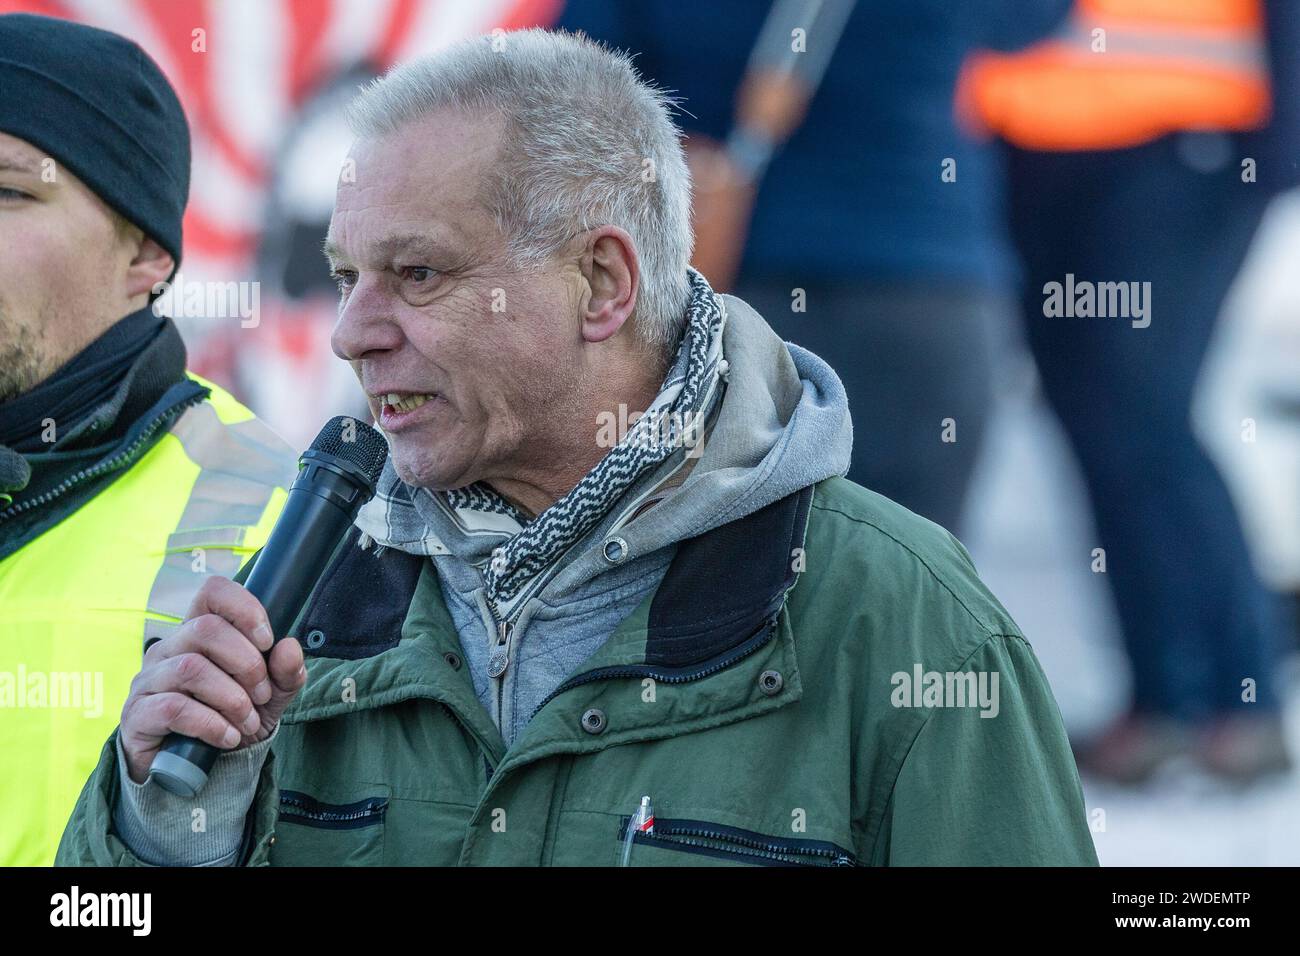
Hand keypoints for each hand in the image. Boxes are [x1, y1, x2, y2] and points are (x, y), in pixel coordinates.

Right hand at [120, 576, 306, 783]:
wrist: (199, 772)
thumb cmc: (232, 719)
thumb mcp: (270, 698)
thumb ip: (285, 673)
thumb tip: (289, 646)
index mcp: (200, 631)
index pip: (213, 592)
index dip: (244, 608)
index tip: (267, 640)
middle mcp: (170, 648)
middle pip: (206, 628)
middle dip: (247, 664)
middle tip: (262, 695)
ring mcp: (149, 679)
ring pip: (191, 668)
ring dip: (231, 697)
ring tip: (248, 721)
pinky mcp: (137, 714)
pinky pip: (174, 707)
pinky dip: (211, 723)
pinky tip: (228, 737)